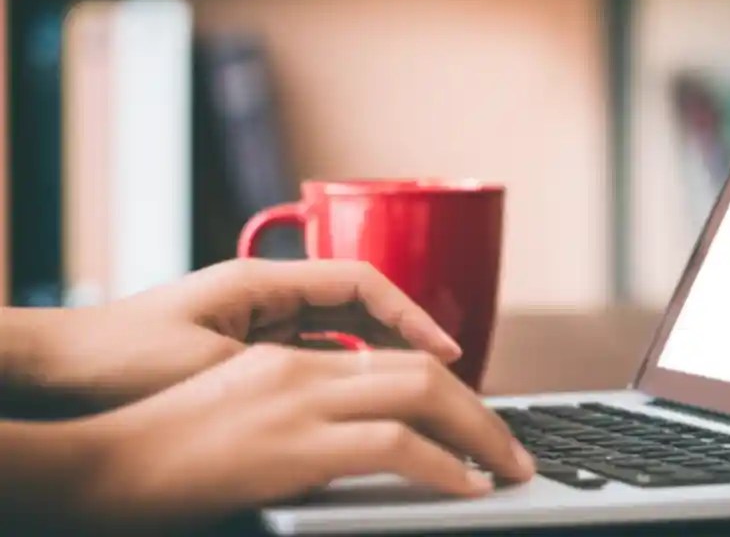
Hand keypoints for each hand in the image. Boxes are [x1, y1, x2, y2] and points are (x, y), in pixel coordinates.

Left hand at [8, 259, 462, 412]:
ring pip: (340, 329)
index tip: (445, 350)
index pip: (359, 284)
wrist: (57, 372)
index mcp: (260, 284)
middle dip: (407, 335)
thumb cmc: (119, 361)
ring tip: (420, 389)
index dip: (410, 314)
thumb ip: (281, 373)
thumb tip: (347, 390)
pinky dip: (345, 371)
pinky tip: (363, 400)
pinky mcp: (243, 349)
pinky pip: (313, 353)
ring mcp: (254, 320)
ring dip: (381, 355)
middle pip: (359, 304)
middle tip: (450, 374)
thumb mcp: (211, 370)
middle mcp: (263, 294)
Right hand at [68, 344, 534, 532]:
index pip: (391, 362)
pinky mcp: (292, 445)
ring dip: (479, 435)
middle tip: (513, 449)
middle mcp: (301, 370)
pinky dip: (444, 465)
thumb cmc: (160, 458)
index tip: (476, 423)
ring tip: (508, 468)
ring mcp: (299, 402)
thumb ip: (302, 424)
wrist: (99, 468)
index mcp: (290, 362)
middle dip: (480, 410)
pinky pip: (394, 446)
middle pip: (420, 371)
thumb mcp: (242, 423)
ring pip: (422, 396)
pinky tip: (467, 486)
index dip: (447, 390)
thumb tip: (353, 449)